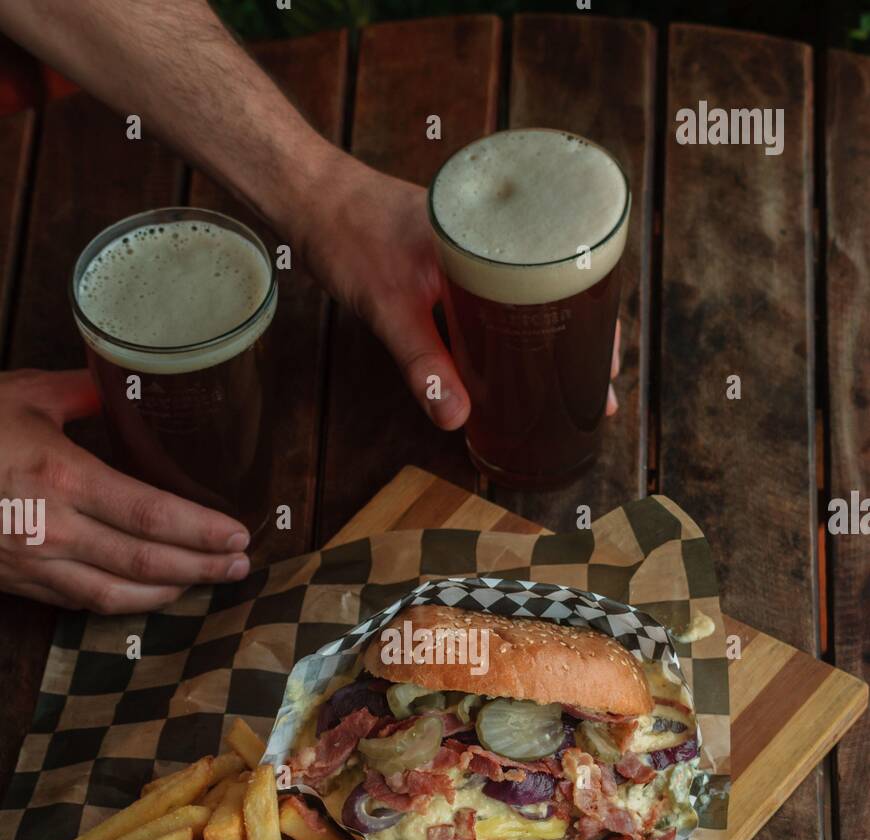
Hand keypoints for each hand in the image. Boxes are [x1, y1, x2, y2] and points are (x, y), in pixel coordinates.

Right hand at [0, 369, 250, 612]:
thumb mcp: (22, 396)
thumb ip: (84, 393)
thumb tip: (127, 384)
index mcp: (60, 478)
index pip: (151, 514)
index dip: (202, 532)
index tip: (238, 535)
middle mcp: (51, 530)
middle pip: (146, 563)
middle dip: (202, 569)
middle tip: (240, 567)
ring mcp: (33, 564)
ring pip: (117, 596)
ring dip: (170, 593)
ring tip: (205, 581)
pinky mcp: (18, 583)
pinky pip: (82, 602)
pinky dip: (124, 602)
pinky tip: (148, 592)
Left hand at [297, 151, 620, 430]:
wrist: (309, 197)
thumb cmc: (348, 236)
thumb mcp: (390, 309)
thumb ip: (423, 364)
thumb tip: (457, 420)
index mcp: (497, 232)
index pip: (570, 273)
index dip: (597, 323)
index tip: (609, 368)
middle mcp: (497, 235)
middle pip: (560, 289)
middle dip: (583, 339)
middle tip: (600, 390)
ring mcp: (479, 248)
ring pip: (533, 295)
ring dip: (553, 335)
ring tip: (571, 382)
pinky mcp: (458, 260)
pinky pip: (503, 294)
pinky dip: (518, 326)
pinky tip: (520, 359)